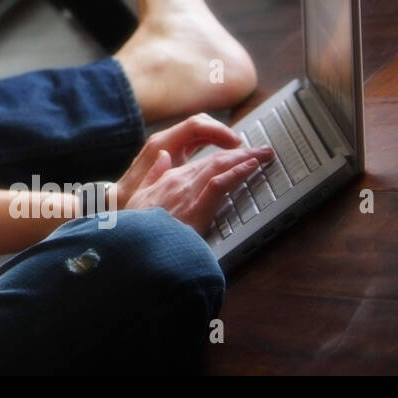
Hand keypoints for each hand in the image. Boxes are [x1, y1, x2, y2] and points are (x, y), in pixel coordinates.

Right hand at [112, 113, 274, 234]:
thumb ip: (152, 176)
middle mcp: (179, 181)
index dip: (221, 157)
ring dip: (244, 158)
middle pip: (214, 161)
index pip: (200, 163)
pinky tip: (252, 166)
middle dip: (240, 153)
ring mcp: (188, 193)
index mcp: (167, 179)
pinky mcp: (197, 207)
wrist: (134, 247)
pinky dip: (237, 173)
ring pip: (219, 166)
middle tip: (261, 150)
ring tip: (263, 153)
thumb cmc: (137, 228)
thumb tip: (162, 157)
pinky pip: (220, 184)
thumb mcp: (138, 198)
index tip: (237, 154)